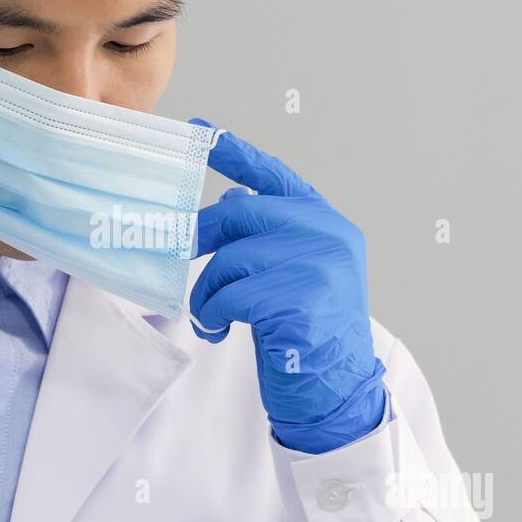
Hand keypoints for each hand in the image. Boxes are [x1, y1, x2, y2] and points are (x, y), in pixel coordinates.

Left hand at [188, 120, 385, 453]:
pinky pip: (231, 296)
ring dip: (206, 293)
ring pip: (228, 260)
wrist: (338, 390)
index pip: (274, 176)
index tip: (199, 131)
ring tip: (211, 317)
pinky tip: (220, 332)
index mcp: (326, 222)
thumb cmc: (309, 330)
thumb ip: (269, 234)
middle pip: (237, 216)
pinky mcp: (300, 302)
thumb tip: (228, 200)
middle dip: (201, 240)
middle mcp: (327, 235)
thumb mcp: (294, 271)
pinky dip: (213, 316)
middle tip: (182, 261)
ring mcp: (317, 266)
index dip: (234, 153)